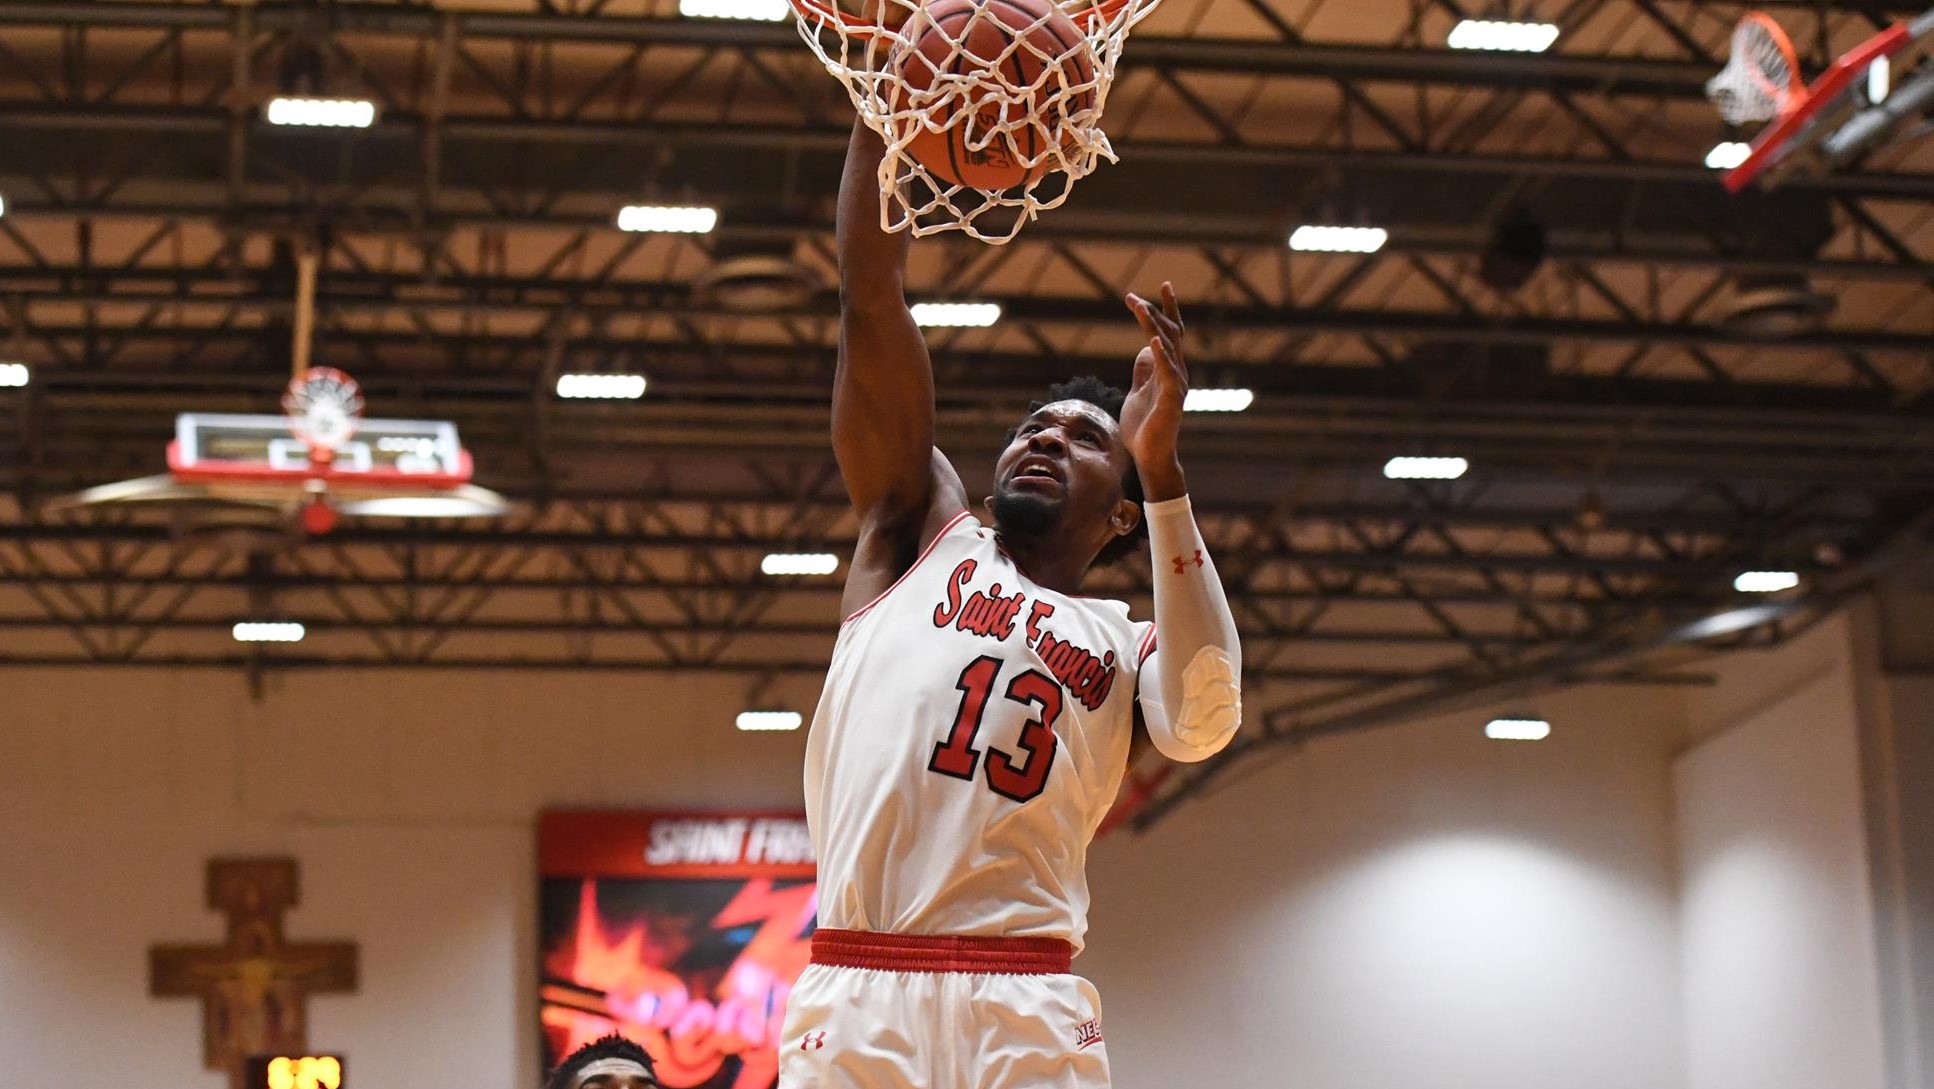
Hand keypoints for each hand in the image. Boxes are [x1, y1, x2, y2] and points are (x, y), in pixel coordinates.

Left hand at [1119, 281, 1188, 500]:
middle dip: (1155, 312)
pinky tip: (1151, 340)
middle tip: (1133, 298)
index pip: (1170, 333)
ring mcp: (1176, 386)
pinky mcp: (1171, 400)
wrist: (1150, 457)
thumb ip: (1144, 370)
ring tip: (1142, 308)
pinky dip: (1161, 356)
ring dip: (1153, 327)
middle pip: (1170, 335)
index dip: (1167, 309)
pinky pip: (1167, 374)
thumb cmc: (1145, 427)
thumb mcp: (1139, 391)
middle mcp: (1177, 373)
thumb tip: (1144, 347)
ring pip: (1167, 349)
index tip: (1163, 285)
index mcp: (1170, 370)